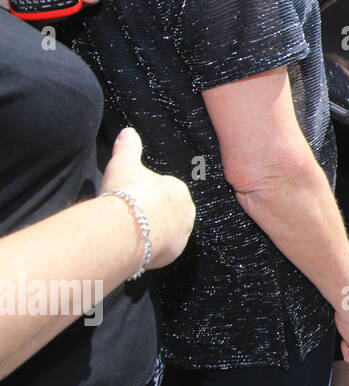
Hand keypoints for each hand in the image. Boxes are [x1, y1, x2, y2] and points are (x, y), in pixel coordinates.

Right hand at [100, 127, 194, 270]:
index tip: (133, 198)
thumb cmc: (128, 191)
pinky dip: (151, 249)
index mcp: (180, 189)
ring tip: (133, 232)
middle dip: (154, 214)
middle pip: (169, 212)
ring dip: (154, 232)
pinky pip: (163, 250)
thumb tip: (128, 131)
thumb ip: (128, 147)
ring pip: (168, 232)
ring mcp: (183, 234)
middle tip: (131, 217)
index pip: (165, 190)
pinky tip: (136, 246)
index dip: (147, 194)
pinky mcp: (174, 253)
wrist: (126, 228)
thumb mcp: (124, 163)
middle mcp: (187, 212)